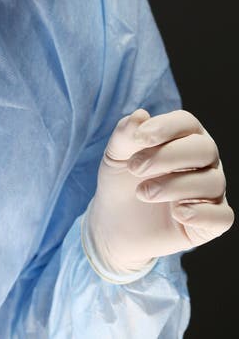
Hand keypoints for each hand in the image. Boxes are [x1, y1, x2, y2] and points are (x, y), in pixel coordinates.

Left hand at [85, 108, 233, 276]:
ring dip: (174, 186)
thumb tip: (140, 115)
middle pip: (204, 149)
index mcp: (183, 137)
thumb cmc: (122, 180)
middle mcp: (204, 161)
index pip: (187, 122)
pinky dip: (201, 214)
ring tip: (142, 193)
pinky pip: (222, 216)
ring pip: (212, 182)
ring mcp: (211, 191)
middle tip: (135, 168)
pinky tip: (176, 213)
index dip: (165, 127)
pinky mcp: (212, 222)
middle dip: (167, 156)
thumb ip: (125, 135)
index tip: (138, 138)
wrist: (116, 223)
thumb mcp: (116, 156)